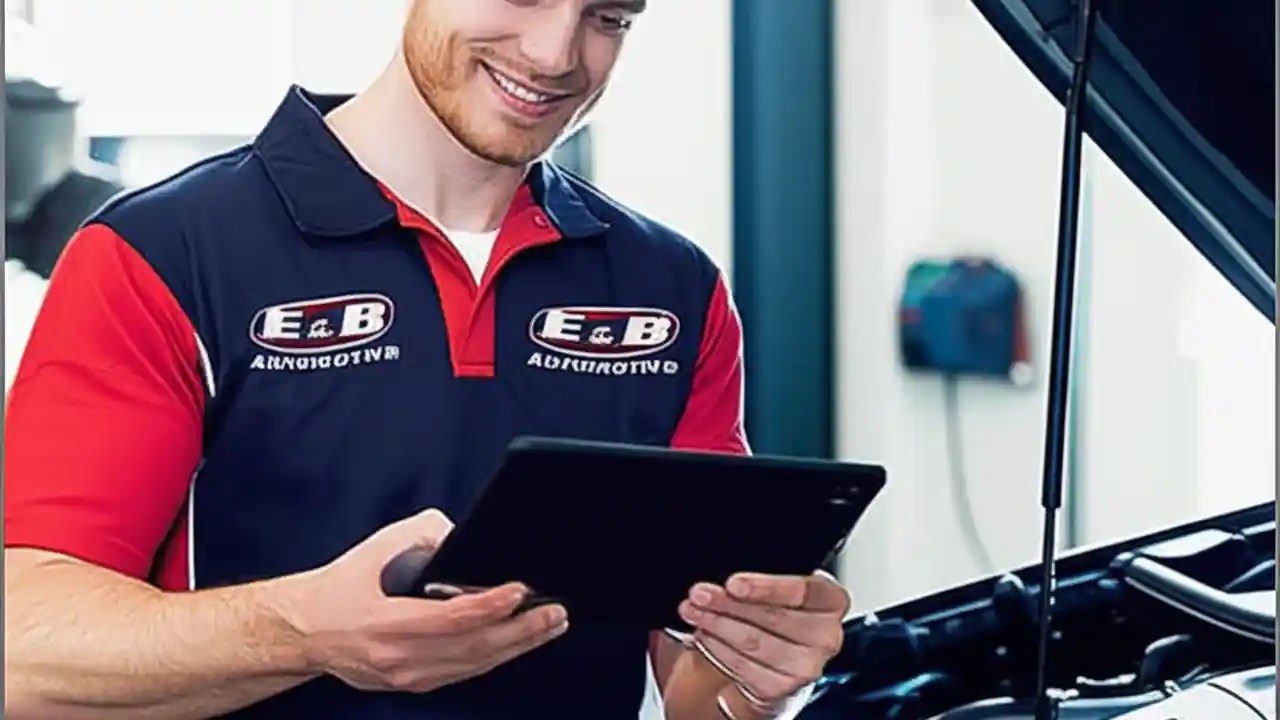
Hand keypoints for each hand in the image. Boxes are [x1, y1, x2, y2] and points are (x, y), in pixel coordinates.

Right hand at [278, 508, 568, 692]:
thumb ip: (421, 533)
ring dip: (517, 645)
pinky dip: (495, 655)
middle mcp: (398, 657)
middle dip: (521, 630)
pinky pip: (465, 671)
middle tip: (554, 612)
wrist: (303, 633)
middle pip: (473, 648)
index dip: (490, 605)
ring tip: (549, 626)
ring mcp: (407, 676)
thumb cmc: (337, 590)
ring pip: (474, 664)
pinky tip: (517, 641)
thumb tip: (459, 536)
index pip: (450, 619)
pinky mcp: (414, 683)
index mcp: (385, 624)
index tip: (519, 590)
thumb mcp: (374, 547)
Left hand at [677, 571, 850, 708]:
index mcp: (831, 600)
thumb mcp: (774, 588)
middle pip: (774, 617)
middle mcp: (826, 636)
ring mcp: (806, 666)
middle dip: (729, 603)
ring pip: (754, 642)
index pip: (804, 591)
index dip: (766, 588)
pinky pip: (742, 666)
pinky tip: (703, 635)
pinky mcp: (781, 689)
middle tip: (699, 593)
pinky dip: (717, 648)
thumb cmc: (775, 613)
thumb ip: (760, 581)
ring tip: (693, 610)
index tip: (734, 583)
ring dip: (716, 624)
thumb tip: (724, 575)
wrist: (773, 660)